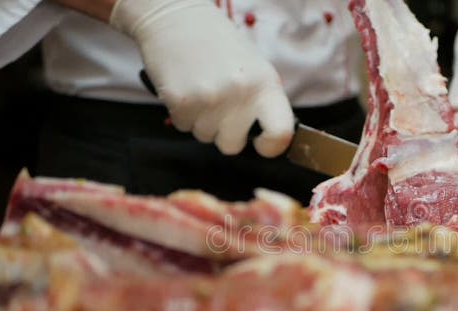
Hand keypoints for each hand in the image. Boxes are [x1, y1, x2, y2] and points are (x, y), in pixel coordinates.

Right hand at [110, 0, 293, 156]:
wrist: (177, 17)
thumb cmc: (218, 45)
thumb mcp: (254, 69)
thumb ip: (262, 103)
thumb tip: (267, 138)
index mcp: (265, 84)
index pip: (280, 134)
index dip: (270, 147)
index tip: (260, 142)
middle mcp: (241, 93)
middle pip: (232, 146)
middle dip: (224, 133)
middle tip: (219, 106)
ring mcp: (210, 99)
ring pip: (204, 137)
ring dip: (200, 120)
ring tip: (200, 89)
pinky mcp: (181, 101)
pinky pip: (182, 127)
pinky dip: (182, 113)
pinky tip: (185, 87)